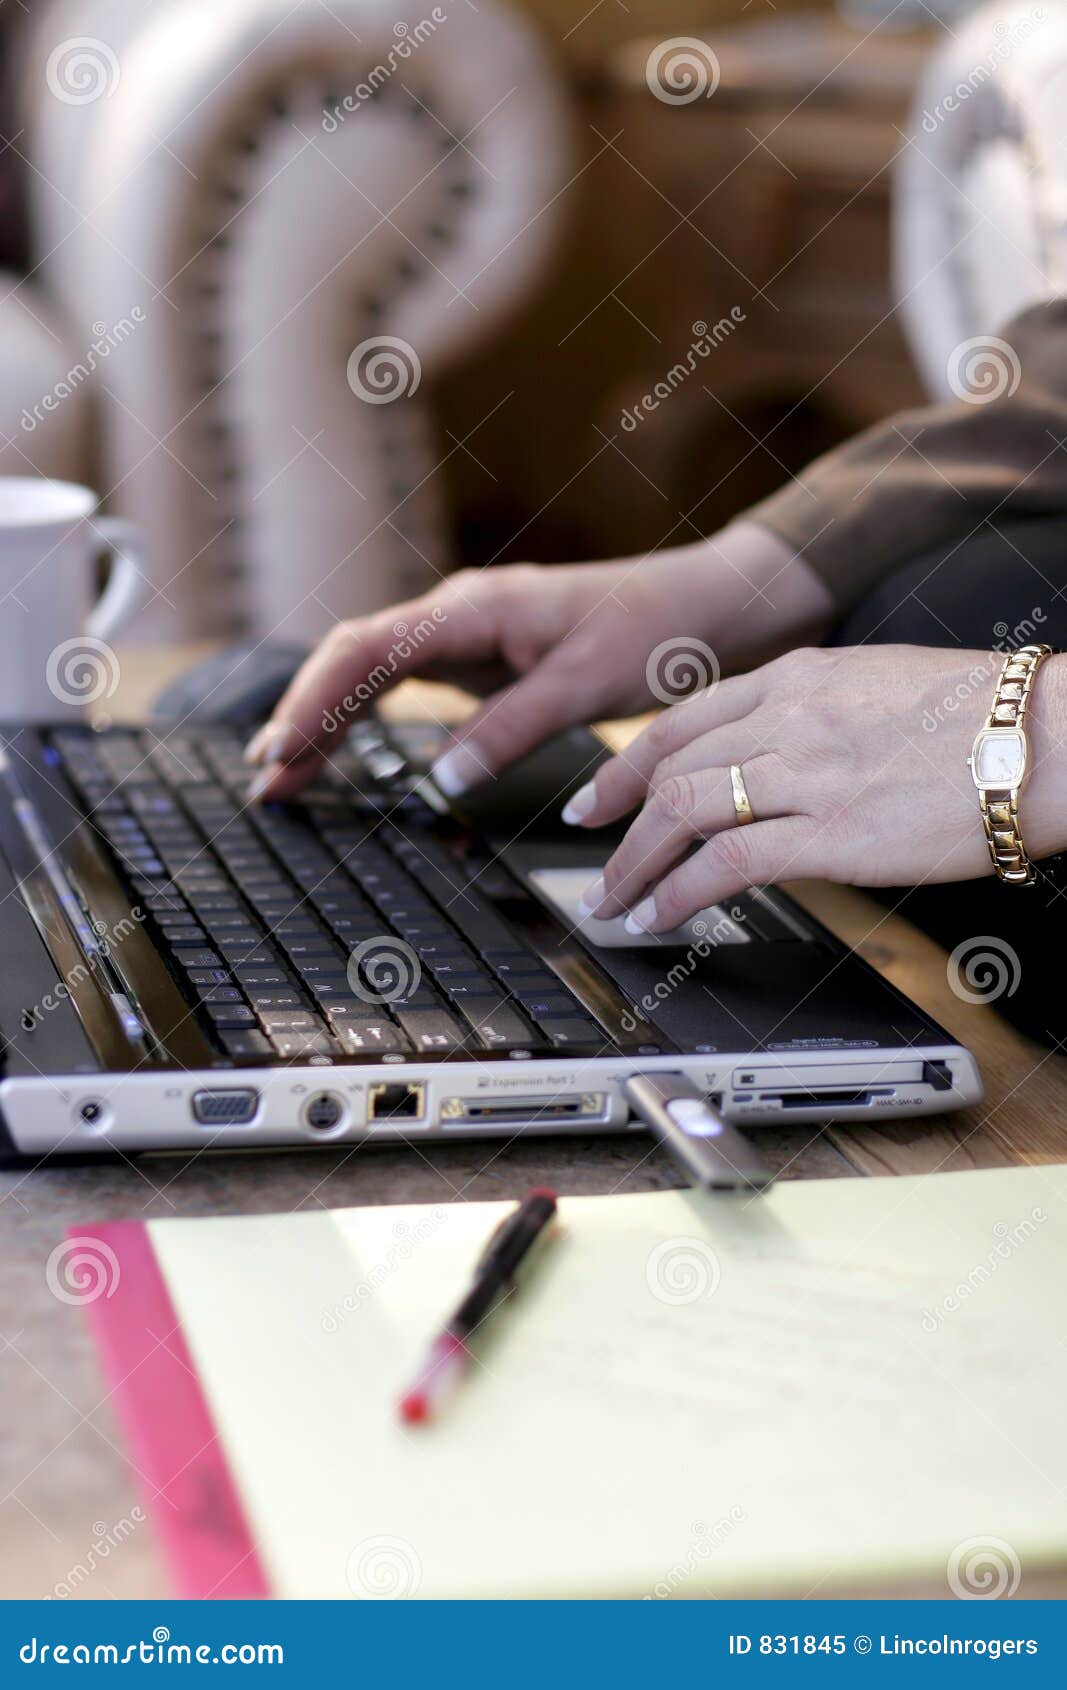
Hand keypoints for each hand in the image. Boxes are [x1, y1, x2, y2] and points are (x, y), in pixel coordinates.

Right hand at [244, 521, 832, 798]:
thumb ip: (511, 729)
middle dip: (301, 716)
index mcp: (472, 608)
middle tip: (266, 780)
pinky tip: (336, 750)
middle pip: (350, 660)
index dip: (315, 700)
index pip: (365, 648)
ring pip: (368, 673)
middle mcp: (455, 614)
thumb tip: (444, 779)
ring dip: (324, 721)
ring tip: (282, 776)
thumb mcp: (585, 685)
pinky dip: (363, 718)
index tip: (283, 749)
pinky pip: (400, 685)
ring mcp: (462, 635)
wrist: (703, 603)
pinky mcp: (477, 659)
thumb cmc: (653, 630)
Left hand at [568, 644, 1066, 931]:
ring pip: (682, 813)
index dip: (629, 759)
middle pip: (669, 766)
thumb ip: (811, 713)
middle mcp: (789, 715)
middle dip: (616, 814)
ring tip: (614, 898)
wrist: (1044, 739)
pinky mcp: (831, 833)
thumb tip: (769, 755)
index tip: (602, 791)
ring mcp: (806, 773)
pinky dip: (678, 893)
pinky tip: (661, 915)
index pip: (683, 718)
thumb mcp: (874, 686)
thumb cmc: (978, 719)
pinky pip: (726, 864)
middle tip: (590, 846)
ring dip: (635, 864)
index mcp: (798, 675)